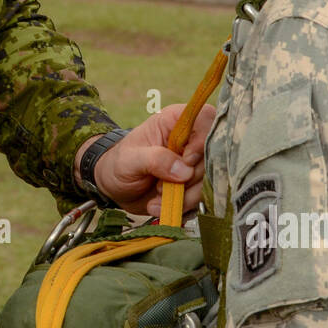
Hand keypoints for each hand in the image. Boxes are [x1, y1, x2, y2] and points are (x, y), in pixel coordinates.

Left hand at [90, 103, 216, 216]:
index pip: (206, 119)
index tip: (185, 161)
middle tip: (160, 187)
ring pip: (209, 181)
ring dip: (184, 197)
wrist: (114, 186)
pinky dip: (183, 208)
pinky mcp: (193, 185)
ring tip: (156, 200)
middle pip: (213, 156)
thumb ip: (155, 159)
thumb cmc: (119, 163)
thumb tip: (184, 170)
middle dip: (189, 179)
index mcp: (175, 122)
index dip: (201, 142)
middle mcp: (189, 140)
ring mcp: (193, 164)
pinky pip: (201, 198)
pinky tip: (161, 207)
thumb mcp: (129, 159)